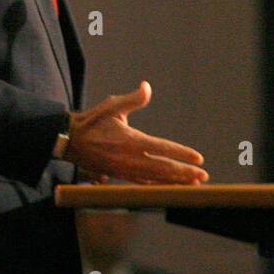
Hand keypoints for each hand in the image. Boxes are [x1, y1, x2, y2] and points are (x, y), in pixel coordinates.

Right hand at [62, 81, 207, 184]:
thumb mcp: (111, 106)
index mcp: (129, 140)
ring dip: (175, 181)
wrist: (69, 141)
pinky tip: (169, 187)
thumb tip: (147, 87)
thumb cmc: (91, 122)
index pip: (162, 148)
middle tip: (203, 175)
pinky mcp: (119, 175)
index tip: (198, 157)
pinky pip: (143, 183)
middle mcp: (129, 158)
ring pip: (155, 178)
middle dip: (185, 172)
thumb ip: (133, 99)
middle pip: (163, 167)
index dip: (181, 153)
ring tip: (192, 184)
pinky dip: (159, 186)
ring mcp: (124, 169)